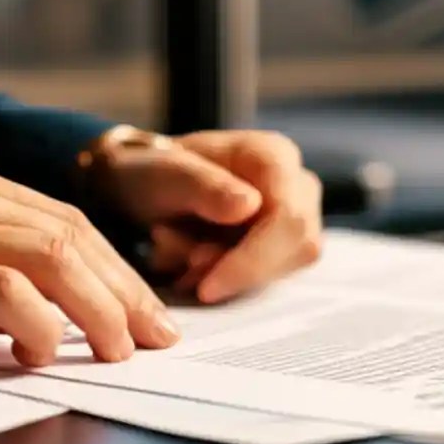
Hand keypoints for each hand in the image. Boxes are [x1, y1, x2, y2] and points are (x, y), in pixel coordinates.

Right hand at [0, 160, 178, 366]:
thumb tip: (35, 317)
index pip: (68, 223)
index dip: (117, 270)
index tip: (145, 315)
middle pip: (75, 235)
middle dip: (126, 291)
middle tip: (157, 338)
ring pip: (53, 254)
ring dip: (101, 307)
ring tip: (122, 351)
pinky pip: (3, 288)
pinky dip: (38, 322)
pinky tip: (43, 351)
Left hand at [96, 130, 322, 303]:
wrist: (147, 189)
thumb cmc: (157, 173)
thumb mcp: (165, 174)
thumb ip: (204, 186)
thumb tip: (249, 206)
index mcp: (275, 155)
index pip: (289, 217)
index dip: (254, 259)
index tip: (208, 287)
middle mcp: (296, 187)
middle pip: (295, 248)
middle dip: (234, 269)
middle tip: (181, 265)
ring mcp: (292, 221)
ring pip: (278, 271)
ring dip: (220, 274)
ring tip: (174, 250)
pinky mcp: (280, 250)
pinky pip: (262, 281)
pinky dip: (220, 280)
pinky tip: (186, 262)